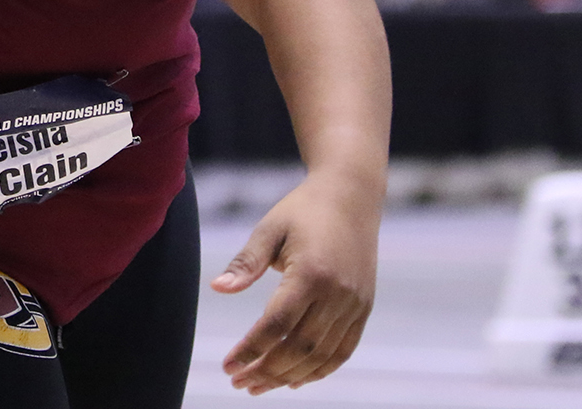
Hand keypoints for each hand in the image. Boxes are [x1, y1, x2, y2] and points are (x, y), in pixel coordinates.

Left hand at [214, 173, 380, 393]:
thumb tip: (218, 288)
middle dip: (266, 371)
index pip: (277, 324)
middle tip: (239, 383)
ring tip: (259, 386)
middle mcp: (337, 293)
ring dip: (289, 376)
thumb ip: (246, 263)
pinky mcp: (363, 307)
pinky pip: (343, 350)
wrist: (351, 196)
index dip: (251, 349)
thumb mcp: (269, 229)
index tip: (228, 366)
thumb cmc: (302, 210)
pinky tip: (294, 380)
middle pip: (299, 347)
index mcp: (311, 273)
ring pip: (321, 355)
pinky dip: (320, 370)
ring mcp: (354, 303)